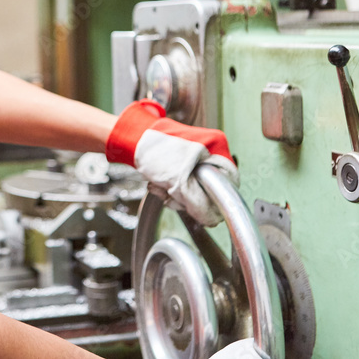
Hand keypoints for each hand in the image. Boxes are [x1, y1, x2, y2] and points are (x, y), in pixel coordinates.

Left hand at [106, 100, 238, 226]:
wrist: (129, 140)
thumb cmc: (152, 149)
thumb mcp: (179, 180)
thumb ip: (198, 202)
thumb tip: (212, 219)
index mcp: (216, 145)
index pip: (230, 181)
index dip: (217, 199)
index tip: (204, 209)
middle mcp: (209, 149)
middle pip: (210, 187)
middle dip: (189, 197)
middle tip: (173, 195)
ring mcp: (195, 155)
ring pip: (194, 188)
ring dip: (175, 194)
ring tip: (160, 186)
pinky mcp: (182, 162)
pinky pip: (182, 184)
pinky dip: (169, 188)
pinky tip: (157, 184)